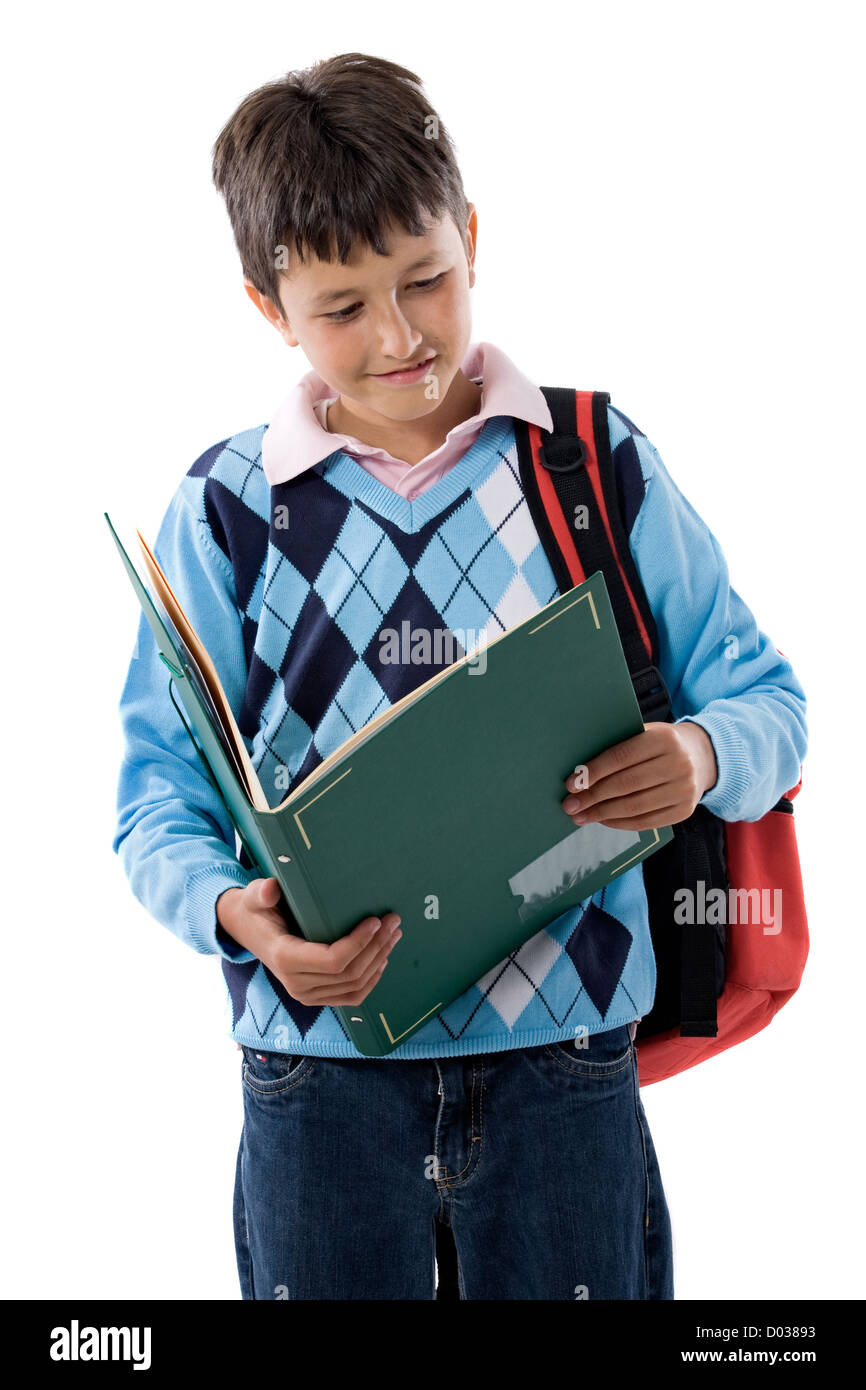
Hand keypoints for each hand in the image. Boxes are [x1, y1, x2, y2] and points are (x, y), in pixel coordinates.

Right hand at [216, 877, 401, 1005]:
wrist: (249, 930)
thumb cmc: (257, 910)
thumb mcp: (254, 896)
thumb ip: (261, 892)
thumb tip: (270, 890)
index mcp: (285, 959)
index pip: (333, 961)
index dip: (359, 943)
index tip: (375, 921)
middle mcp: (296, 984)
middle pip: (349, 973)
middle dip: (376, 946)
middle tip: (393, 921)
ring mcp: (307, 995)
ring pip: (354, 986)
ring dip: (379, 960)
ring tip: (393, 935)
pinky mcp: (316, 997)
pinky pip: (351, 997)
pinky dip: (371, 981)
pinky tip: (382, 959)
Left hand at [561, 721, 717, 830]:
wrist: (703, 756)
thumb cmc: (661, 744)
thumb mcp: (646, 734)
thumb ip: (620, 746)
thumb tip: (580, 773)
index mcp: (664, 738)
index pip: (622, 756)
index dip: (594, 772)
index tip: (571, 784)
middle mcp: (678, 763)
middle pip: (626, 784)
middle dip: (593, 797)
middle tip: (570, 805)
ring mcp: (684, 789)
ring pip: (635, 806)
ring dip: (602, 814)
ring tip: (580, 816)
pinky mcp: (685, 810)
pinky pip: (646, 822)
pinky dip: (620, 823)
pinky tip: (603, 820)